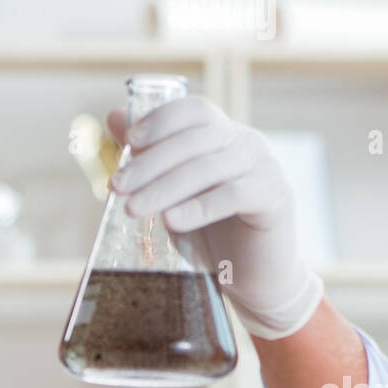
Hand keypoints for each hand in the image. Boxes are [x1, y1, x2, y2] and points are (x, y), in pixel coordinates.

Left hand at [105, 96, 321, 338]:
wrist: (254, 277)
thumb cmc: (212, 233)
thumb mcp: (175, 193)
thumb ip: (149, 158)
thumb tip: (113, 117)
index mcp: (223, 135)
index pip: (194, 111)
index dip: (161, 120)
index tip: (129, 142)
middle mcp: (246, 143)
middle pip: (195, 140)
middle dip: (150, 163)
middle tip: (118, 186)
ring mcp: (264, 167)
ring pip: (209, 168)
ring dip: (165, 188)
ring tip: (133, 209)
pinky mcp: (274, 197)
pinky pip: (234, 195)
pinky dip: (199, 208)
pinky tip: (172, 222)